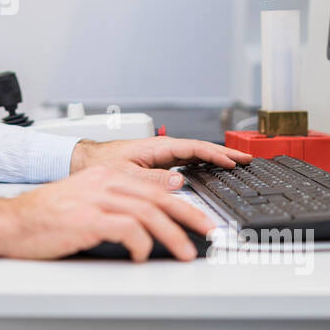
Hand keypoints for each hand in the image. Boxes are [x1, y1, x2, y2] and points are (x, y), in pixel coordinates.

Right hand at [0, 165, 215, 261]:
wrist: (12, 222)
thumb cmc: (47, 216)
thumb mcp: (87, 200)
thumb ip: (120, 198)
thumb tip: (157, 203)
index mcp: (106, 175)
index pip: (155, 187)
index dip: (184, 204)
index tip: (201, 221)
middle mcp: (104, 182)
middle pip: (159, 197)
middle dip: (190, 217)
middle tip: (208, 234)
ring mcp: (96, 199)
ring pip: (149, 213)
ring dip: (173, 236)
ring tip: (185, 252)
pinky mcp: (87, 219)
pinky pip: (127, 230)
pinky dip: (141, 244)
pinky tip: (142, 255)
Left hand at [69, 136, 252, 189]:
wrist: (81, 162)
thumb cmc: (98, 165)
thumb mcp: (125, 175)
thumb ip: (152, 179)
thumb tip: (178, 182)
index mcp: (157, 147)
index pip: (194, 148)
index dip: (216, 155)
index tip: (234, 162)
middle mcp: (161, 149)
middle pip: (200, 150)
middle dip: (225, 154)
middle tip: (248, 160)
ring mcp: (160, 156)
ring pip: (194, 156)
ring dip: (216, 160)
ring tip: (237, 165)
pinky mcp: (156, 164)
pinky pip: (186, 162)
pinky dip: (203, 165)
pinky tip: (212, 171)